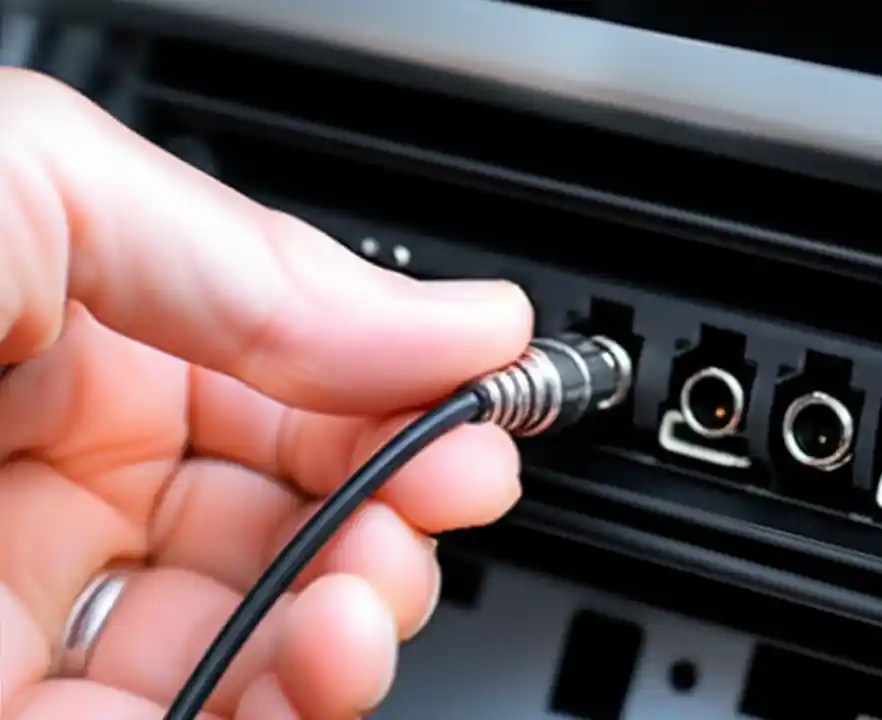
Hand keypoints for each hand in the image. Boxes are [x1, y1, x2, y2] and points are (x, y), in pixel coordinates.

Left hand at [0, 69, 531, 718]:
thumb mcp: (29, 186)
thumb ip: (250, 260)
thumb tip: (467, 324)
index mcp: (79, 337)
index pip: (291, 385)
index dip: (399, 405)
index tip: (479, 420)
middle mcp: (60, 476)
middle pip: (290, 521)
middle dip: (392, 524)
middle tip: (437, 508)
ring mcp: (26, 607)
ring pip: (248, 644)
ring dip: (348, 637)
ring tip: (361, 614)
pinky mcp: (2, 713)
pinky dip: (267, 718)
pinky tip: (302, 678)